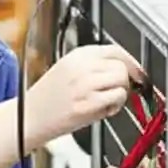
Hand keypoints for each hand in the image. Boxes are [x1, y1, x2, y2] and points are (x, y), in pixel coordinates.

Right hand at [28, 44, 144, 141]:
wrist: (29, 117)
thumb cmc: (49, 98)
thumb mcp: (69, 69)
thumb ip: (94, 65)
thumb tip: (124, 67)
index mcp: (77, 55)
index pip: (115, 50)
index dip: (131, 62)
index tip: (137, 72)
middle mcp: (81, 66)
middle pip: (121, 66)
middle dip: (123, 81)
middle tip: (112, 93)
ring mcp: (84, 85)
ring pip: (122, 81)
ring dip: (119, 94)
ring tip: (105, 102)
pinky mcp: (87, 104)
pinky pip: (117, 98)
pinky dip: (115, 106)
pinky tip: (102, 110)